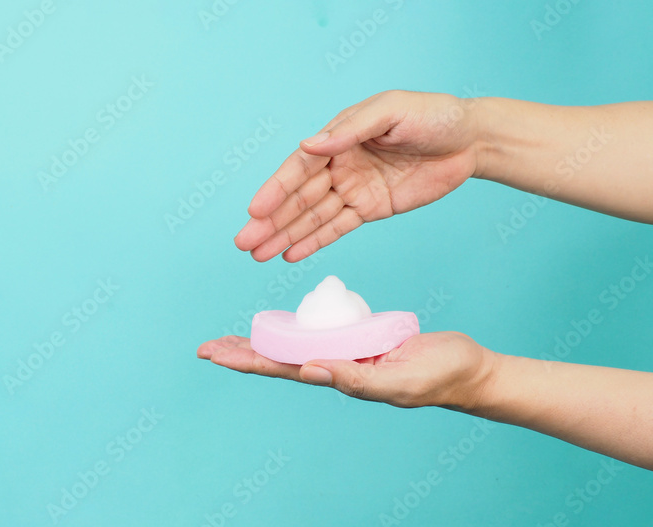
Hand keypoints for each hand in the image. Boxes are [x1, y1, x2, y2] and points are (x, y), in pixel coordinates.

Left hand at [196, 332, 495, 409]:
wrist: (469, 369)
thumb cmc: (440, 378)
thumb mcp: (399, 381)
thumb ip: (356, 378)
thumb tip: (309, 369)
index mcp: (338, 375)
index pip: (281, 367)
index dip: (246, 359)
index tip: (213, 353)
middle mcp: (335, 364)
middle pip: (279, 357)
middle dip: (242, 352)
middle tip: (206, 346)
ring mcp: (347, 352)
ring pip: (296, 343)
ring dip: (264, 339)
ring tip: (233, 336)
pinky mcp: (361, 338)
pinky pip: (323, 330)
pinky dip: (298, 325)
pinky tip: (284, 322)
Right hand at [235, 90, 482, 261]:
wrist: (472, 139)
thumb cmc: (433, 115)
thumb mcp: (392, 111)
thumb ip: (351, 129)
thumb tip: (310, 145)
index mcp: (339, 137)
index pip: (299, 167)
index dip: (276, 190)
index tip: (255, 211)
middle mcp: (339, 164)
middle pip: (298, 197)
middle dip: (270, 221)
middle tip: (243, 243)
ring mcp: (353, 188)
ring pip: (312, 217)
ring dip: (284, 235)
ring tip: (256, 255)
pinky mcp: (371, 209)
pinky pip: (336, 228)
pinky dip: (313, 242)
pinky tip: (289, 254)